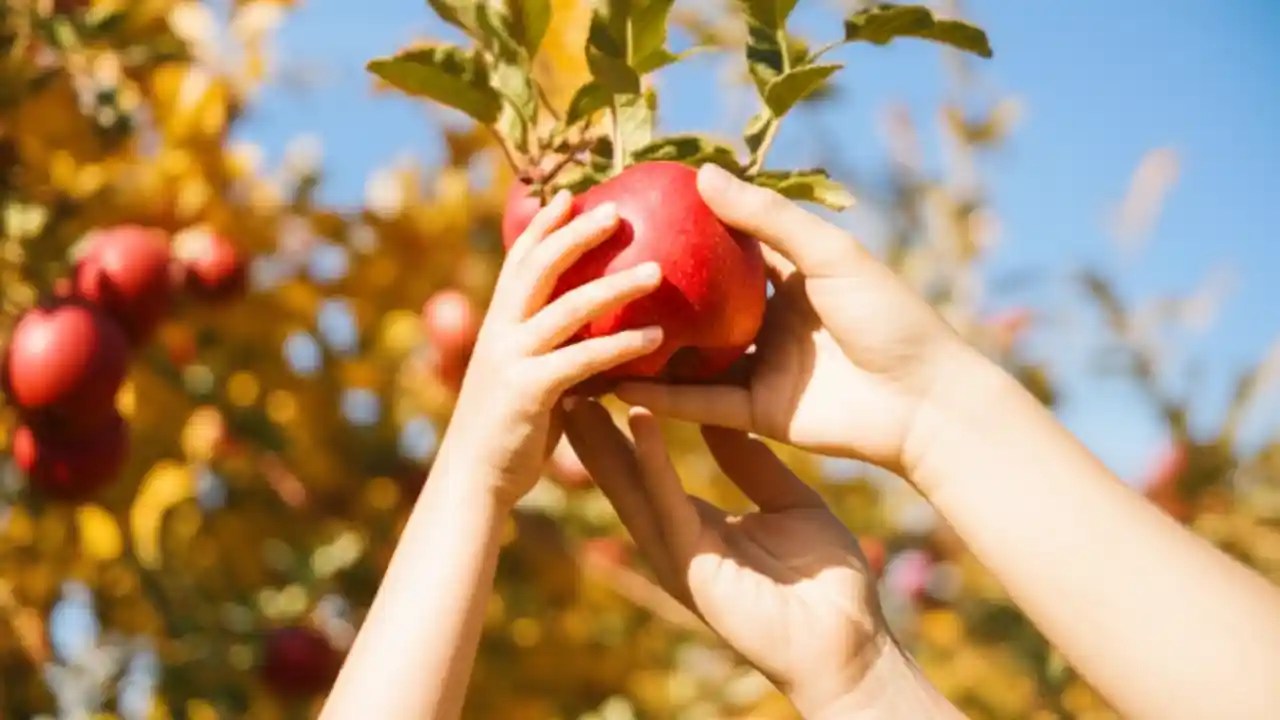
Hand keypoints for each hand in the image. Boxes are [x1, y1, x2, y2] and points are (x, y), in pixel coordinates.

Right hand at [441, 191, 664, 506]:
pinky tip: (658, 338)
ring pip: (566, 308)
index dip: (542, 225)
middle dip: (575, 234)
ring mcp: (511, 360)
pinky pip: (583, 360)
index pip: (518, 261)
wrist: (473, 480)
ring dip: (613, 285)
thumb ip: (552, 351)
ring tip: (658, 269)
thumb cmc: (509, 432)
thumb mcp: (526, 378)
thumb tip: (600, 333)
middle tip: (617, 210)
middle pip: (538, 268)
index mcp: (497, 324)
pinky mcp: (530, 392)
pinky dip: (621, 346)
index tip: (570, 195)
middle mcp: (500, 333)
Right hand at [564, 401, 906, 717]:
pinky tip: (641, 416)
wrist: (848, 643)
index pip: (646, 466)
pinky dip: (652, 457)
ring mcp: (679, 552)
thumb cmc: (825, 582)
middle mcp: (676, 537)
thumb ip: (750, 463)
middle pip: (623, 474)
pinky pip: (668, 500)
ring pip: (631, 485)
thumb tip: (721, 415)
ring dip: (603, 438)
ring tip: (579, 391)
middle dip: (592, 429)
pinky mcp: (693, 563)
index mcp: (695, 524)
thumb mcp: (786, 501)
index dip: (623, 425)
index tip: (606, 381)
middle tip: (565, 378)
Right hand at [615, 164, 978, 474]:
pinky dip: (663, 396)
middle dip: (654, 295)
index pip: (726, 250)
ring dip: (647, 349)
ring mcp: (760, 370)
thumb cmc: (887, 316)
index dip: (684, 232)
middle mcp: (767, 324)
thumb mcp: (828, 255)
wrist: (922, 402)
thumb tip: (702, 174)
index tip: (636, 216)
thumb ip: (767, 218)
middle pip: (698, 306)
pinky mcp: (757, 415)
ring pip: (690, 359)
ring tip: (591, 336)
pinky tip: (617, 383)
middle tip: (597, 276)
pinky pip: (701, 404)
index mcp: (789, 279)